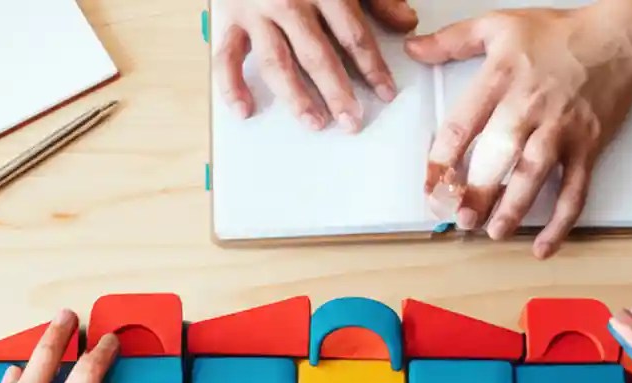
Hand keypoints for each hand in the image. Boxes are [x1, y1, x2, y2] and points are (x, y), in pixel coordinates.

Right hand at [215, 0, 418, 131]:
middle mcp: (288, 2)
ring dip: (295, 97)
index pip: (353, 35)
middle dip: (337, 92)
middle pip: (317, 55)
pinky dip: (232, 86)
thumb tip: (406, 22)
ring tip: (314, 122)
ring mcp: (256, 12)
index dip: (373, 66)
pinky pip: (226, 58)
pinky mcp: (227, 17)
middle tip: (351, 121)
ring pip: (277, 62)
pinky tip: (245, 110)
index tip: (385, 92)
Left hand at [407, 7, 631, 256]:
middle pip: (497, 153)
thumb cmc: (559, 34)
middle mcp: (529, 107)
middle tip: (459, 217)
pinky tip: (543, 246)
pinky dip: (562, 222)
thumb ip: (452, 40)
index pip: (462, 125)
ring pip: (534, 174)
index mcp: (500, 80)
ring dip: (513, 207)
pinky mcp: (587, 147)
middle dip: (476, 190)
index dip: (441, 160)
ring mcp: (560, 130)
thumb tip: (415, 50)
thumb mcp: (498, 25)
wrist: (618, 40)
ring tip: (493, 232)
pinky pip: (575, 190)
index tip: (430, 186)